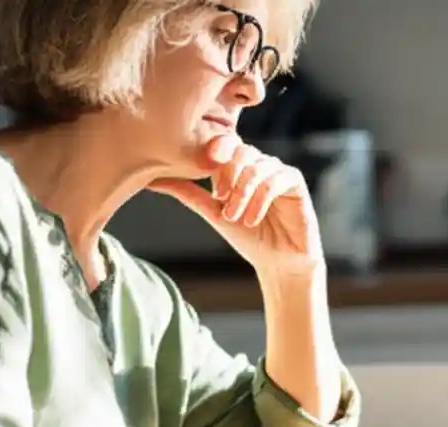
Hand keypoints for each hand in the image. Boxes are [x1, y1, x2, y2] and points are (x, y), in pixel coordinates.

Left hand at [149, 135, 323, 278]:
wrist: (277, 262)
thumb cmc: (248, 237)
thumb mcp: (213, 213)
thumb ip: (188, 193)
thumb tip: (153, 179)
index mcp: (238, 166)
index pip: (226, 143)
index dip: (216, 150)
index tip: (208, 166)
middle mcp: (258, 163)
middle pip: (241, 150)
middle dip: (228, 175)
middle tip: (221, 201)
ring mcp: (277, 170)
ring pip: (257, 165)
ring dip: (243, 192)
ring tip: (236, 217)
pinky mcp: (294, 182)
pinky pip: (276, 178)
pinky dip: (260, 198)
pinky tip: (252, 218)